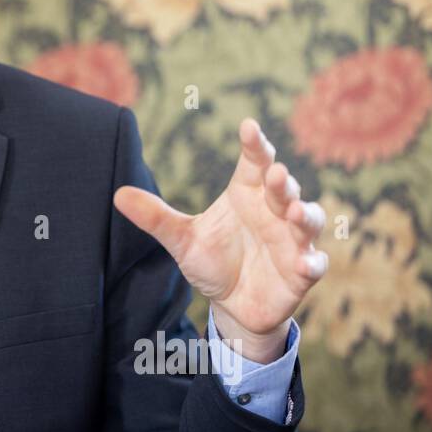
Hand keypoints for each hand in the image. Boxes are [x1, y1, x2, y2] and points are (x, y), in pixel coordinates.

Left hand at [113, 118, 326, 362]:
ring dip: (306, 214)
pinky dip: (313, 262)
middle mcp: (274, 212)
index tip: (248, 127)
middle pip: (283, 189)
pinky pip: (313, 264)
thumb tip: (118, 194)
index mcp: (246, 195)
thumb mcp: (182, 240)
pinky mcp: (301, 272)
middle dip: (282, 181)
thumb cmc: (212, 261)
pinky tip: (306, 263)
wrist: (231, 304)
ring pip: (309, 220)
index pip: (254, 163)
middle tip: (274, 173)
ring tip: (296, 211)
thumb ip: (156, 218)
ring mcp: (292, 241)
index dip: (255, 145)